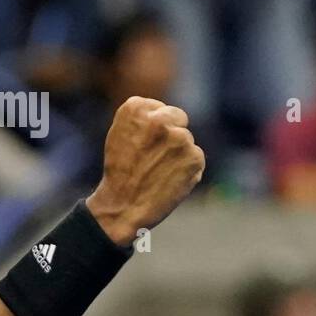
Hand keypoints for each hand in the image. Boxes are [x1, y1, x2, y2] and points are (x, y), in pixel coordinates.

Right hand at [86, 97, 204, 245]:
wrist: (123, 207)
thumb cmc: (120, 172)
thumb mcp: (120, 135)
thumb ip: (144, 119)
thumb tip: (169, 115)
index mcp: (136, 108)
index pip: (159, 108)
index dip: (154, 127)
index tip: (144, 143)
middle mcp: (159, 119)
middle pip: (178, 117)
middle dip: (172, 132)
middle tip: (157, 156)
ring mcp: (179, 137)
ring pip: (186, 140)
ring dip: (178, 153)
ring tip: (158, 172)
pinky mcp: (194, 156)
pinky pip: (195, 157)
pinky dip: (187, 169)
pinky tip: (169, 180)